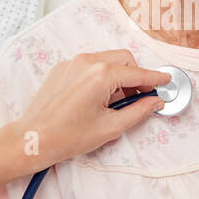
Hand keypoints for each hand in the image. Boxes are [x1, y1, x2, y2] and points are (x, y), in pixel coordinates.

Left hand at [11, 50, 171, 169]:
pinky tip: (97, 98)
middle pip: (124, 59)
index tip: (165, 81)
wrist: (33, 138)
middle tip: (140, 97)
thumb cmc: (67, 136)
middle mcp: (86, 62)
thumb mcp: (110, 127)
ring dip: (118, 76)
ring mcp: (72, 63)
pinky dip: (100, 76)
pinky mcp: (62, 68)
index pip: (137, 73)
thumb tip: (154, 102)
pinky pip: (89, 65)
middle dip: (136, 76)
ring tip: (115, 102)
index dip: (155, 79)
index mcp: (101, 75)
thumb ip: (138, 111)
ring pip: (107, 60)